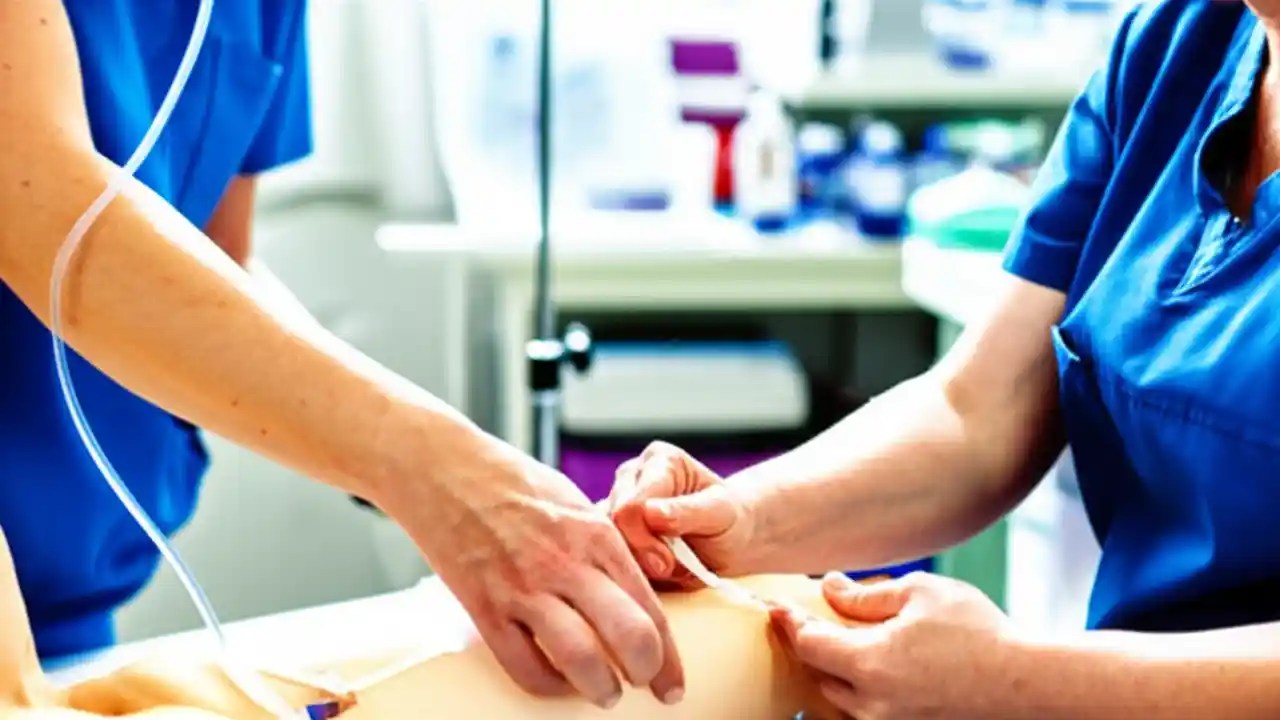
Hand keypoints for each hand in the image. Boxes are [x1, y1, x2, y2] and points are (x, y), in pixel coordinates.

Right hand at [381, 435, 684, 708]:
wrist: (443, 469)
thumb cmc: (511, 481)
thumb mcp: (574, 502)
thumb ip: (602, 545)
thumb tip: (628, 592)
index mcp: (596, 534)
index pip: (649, 607)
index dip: (669, 655)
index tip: (672, 680)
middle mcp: (566, 563)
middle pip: (629, 636)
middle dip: (647, 673)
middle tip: (648, 686)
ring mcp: (523, 587)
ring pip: (580, 659)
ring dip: (600, 687)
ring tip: (605, 692)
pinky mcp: (484, 606)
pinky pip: (524, 665)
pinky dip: (547, 685)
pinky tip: (557, 682)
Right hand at [606, 442, 756, 586]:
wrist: (729, 537)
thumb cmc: (728, 519)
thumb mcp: (720, 514)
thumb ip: (686, 512)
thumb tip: (650, 513)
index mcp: (660, 461)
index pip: (631, 504)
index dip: (644, 539)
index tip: (667, 563)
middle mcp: (632, 475)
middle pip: (612, 522)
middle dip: (640, 553)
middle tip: (667, 568)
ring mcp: (616, 500)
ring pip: (604, 538)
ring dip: (634, 561)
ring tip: (665, 566)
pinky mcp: (610, 526)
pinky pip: (604, 551)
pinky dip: (627, 567)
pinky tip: (648, 569)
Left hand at [771, 572, 1017, 719]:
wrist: (1028, 682)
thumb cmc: (977, 631)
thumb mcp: (920, 593)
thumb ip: (866, 594)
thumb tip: (830, 588)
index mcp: (869, 664)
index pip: (808, 644)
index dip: (788, 622)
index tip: (776, 606)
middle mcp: (872, 703)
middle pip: (818, 675)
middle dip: (812, 647)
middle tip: (810, 619)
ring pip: (840, 698)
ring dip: (835, 671)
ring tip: (842, 642)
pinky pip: (866, 710)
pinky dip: (859, 689)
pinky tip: (873, 666)